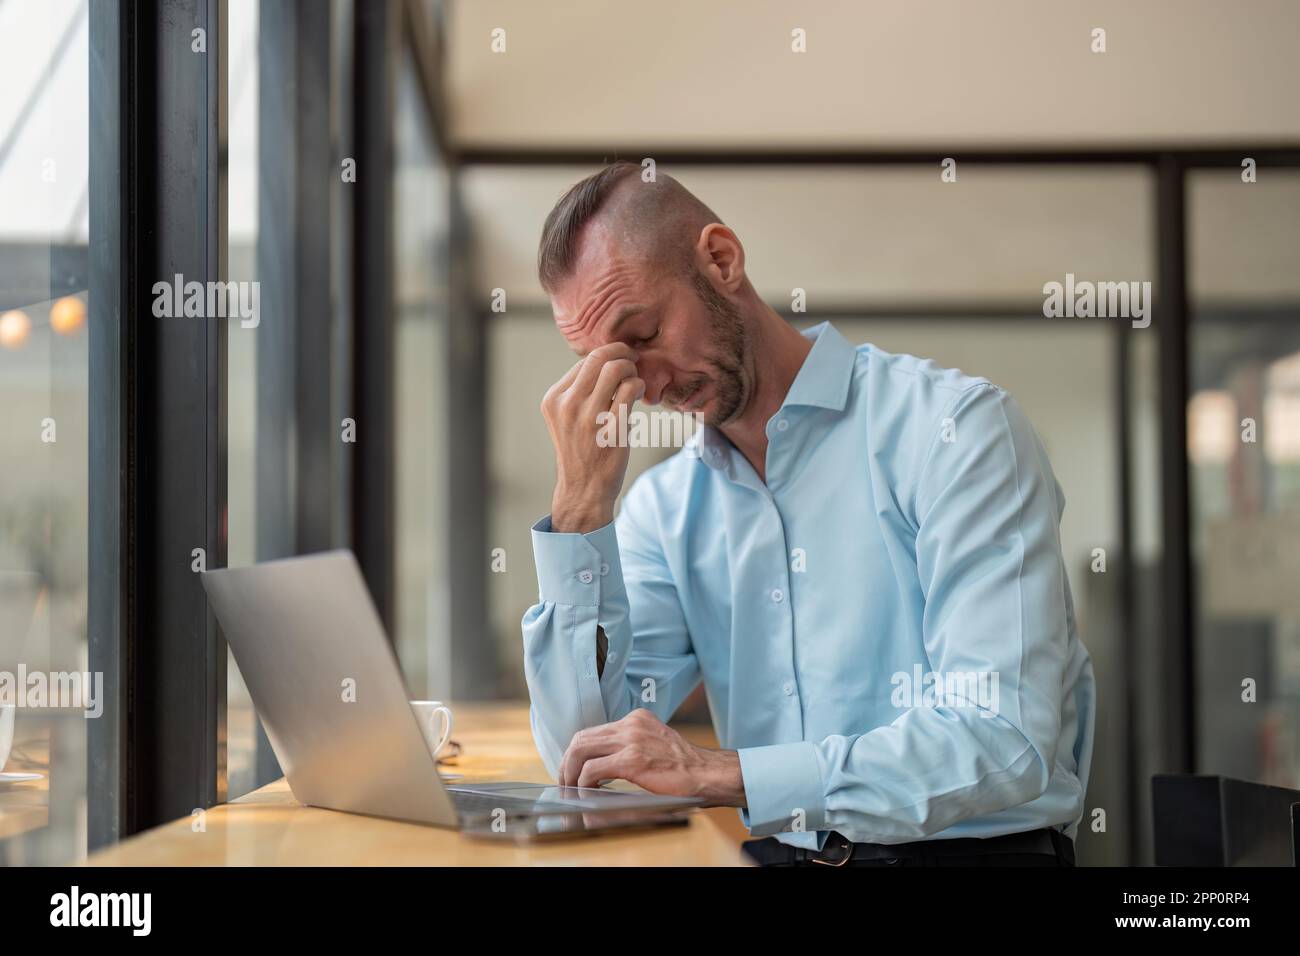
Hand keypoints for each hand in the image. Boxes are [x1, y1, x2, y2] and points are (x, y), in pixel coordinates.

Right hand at [541, 343, 644, 532]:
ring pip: (616, 369)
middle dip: (621, 352)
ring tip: (636, 379)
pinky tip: (640, 393)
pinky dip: (640, 385)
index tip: (619, 360)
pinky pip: (630, 390)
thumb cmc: (580, 451)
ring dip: (632, 369)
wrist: (584, 489)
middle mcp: (567, 405)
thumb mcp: (566, 419)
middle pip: (599, 357)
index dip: (606, 355)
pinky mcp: (611, 429)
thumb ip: (578, 392)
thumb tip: (605, 362)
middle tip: (633, 359)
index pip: (584, 361)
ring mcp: (589, 417)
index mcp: (554, 399)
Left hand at [558, 708, 745, 807]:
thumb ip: (630, 749)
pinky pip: (593, 769)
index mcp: (637, 718)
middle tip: (565, 783)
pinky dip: (583, 783)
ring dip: (570, 773)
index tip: (572, 770)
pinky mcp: (632, 759)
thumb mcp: (655, 747)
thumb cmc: (686, 769)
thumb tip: (599, 770)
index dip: (577, 752)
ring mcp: (632, 739)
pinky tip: (587, 793)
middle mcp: (632, 723)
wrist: (709, 775)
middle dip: (567, 763)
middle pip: (582, 738)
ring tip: (571, 790)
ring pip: (581, 750)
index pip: (594, 731)